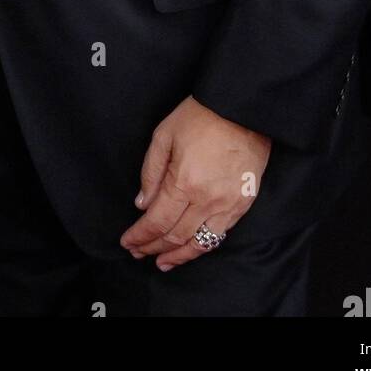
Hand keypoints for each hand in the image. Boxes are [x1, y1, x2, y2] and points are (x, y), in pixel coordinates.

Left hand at [120, 95, 272, 270]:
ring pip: (199, 243)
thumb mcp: (164, 135)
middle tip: (137, 252)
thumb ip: (150, 172)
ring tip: (161, 262)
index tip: (127, 242)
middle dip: (152, 247)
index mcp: (183, 182)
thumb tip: (141, 204)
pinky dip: (202, 247)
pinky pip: (221, 235)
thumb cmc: (201, 116)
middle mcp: (206, 200)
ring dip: (178, 256)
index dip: (140, 236)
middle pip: (175, 235)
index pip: (157, 221)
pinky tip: (190, 249)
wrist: (242, 108)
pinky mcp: (244, 204)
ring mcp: (228, 205)